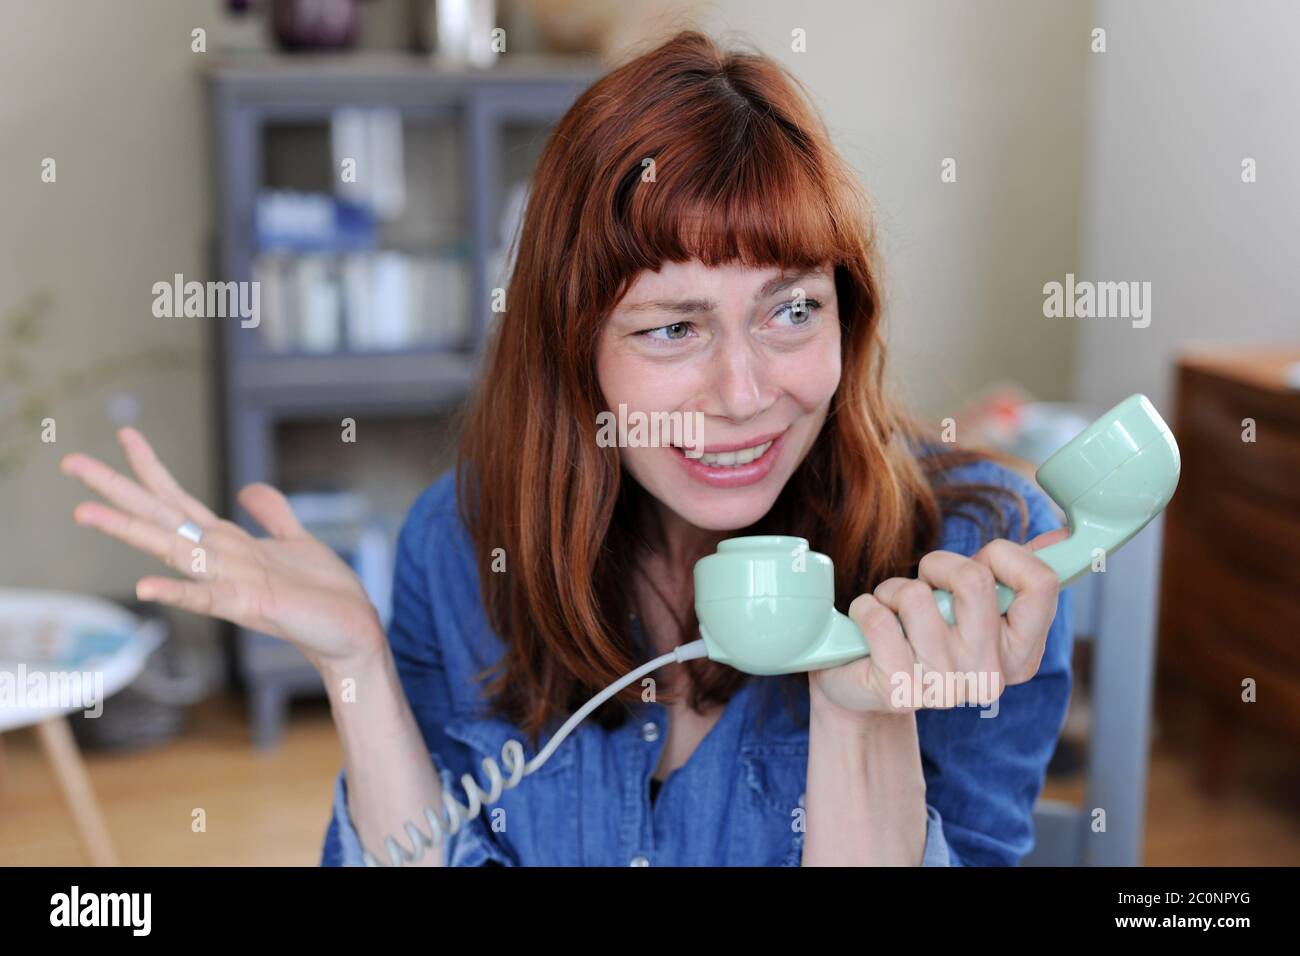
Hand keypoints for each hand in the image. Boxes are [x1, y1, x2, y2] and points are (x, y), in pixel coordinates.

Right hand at [60, 427, 384, 671]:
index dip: (151, 467)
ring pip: (172, 550)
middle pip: (159, 517)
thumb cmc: (321, 593)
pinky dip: (177, 591)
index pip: (178, 499)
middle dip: (116, 490)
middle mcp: (220, 559)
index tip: (124, 434)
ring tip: (85, 512)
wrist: (351, 631)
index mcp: (227, 542)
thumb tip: (248, 489)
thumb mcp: (297, 540)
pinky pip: (207, 598)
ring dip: (130, 531)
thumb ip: (271, 514)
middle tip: (70, 461)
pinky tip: (145, 586)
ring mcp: (230, 582)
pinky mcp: (250, 606)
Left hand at [809, 527, 1067, 718]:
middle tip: (926, 588)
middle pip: (974, 578)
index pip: (1041, 582)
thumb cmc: (925, 631)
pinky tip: (871, 628)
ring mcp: (946, 687)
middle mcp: (990, 675)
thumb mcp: (974, 604)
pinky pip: (878, 616)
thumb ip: (1016, 573)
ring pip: (916, 595)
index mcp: (1021, 653)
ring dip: (894, 591)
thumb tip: (1060, 535)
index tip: (978, 566)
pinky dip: (866, 608)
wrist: (867, 685)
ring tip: (894, 614)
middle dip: (937, 565)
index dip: (1002, 555)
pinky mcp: (899, 689)